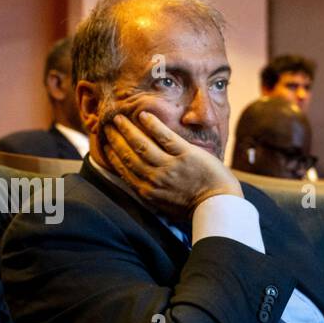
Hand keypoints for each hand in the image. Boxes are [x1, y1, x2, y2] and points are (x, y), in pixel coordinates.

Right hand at [103, 112, 241, 220]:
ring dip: (128, 129)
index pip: (124, 169)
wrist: (218, 206)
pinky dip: (153, 125)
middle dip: (116, 138)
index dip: (112, 154)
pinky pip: (165, 137)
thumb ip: (149, 189)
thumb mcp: (163, 204)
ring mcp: (170, 166)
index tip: (105, 142)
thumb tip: (136, 176)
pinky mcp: (186, 155)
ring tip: (120, 118)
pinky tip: (144, 115)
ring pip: (142, 144)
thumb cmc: (192, 207)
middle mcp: (154, 179)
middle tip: (107, 125)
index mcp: (147, 191)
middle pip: (129, 154)